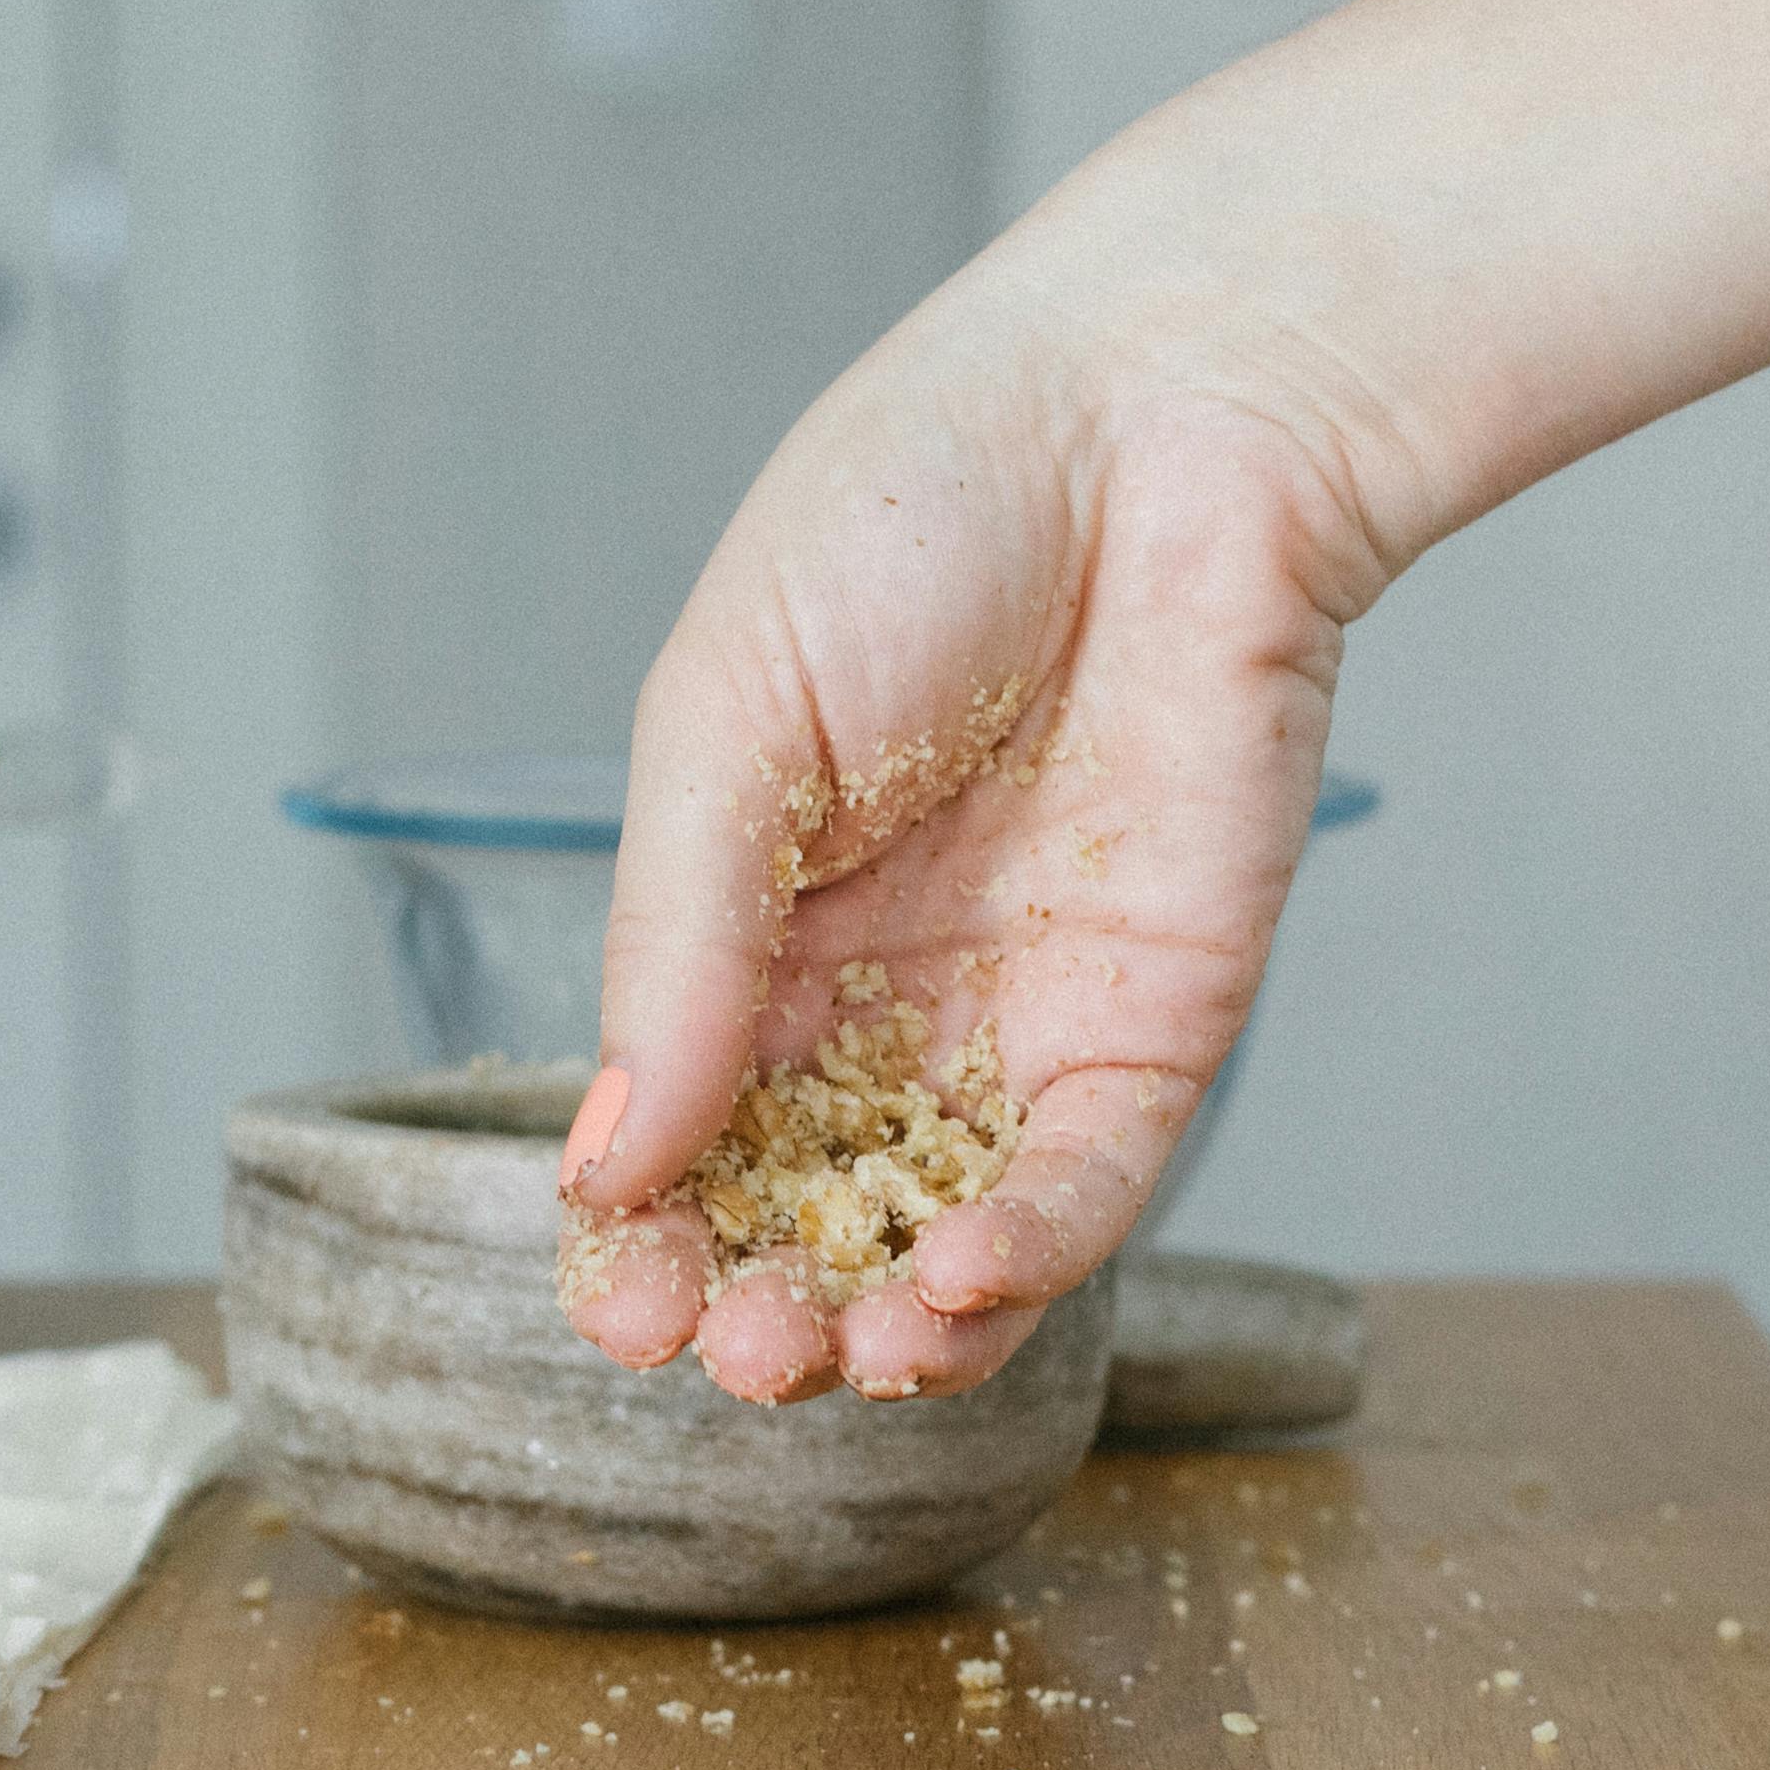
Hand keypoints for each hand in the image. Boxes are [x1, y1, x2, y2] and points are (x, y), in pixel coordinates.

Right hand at [558, 307, 1373, 1404]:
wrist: (1163, 416)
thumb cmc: (919, 512)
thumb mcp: (727, 722)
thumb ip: (670, 947)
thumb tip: (606, 1166)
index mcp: (746, 928)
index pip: (673, 1136)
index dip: (640, 1240)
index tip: (615, 1307)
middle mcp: (877, 1005)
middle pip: (798, 1217)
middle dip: (753, 1308)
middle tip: (726, 1352)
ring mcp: (1017, 1029)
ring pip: (937, 1239)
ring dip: (879, 1328)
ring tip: (827, 1353)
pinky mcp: (1156, 1034)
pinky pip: (1082, 1190)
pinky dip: (1019, 1262)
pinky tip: (950, 1288)